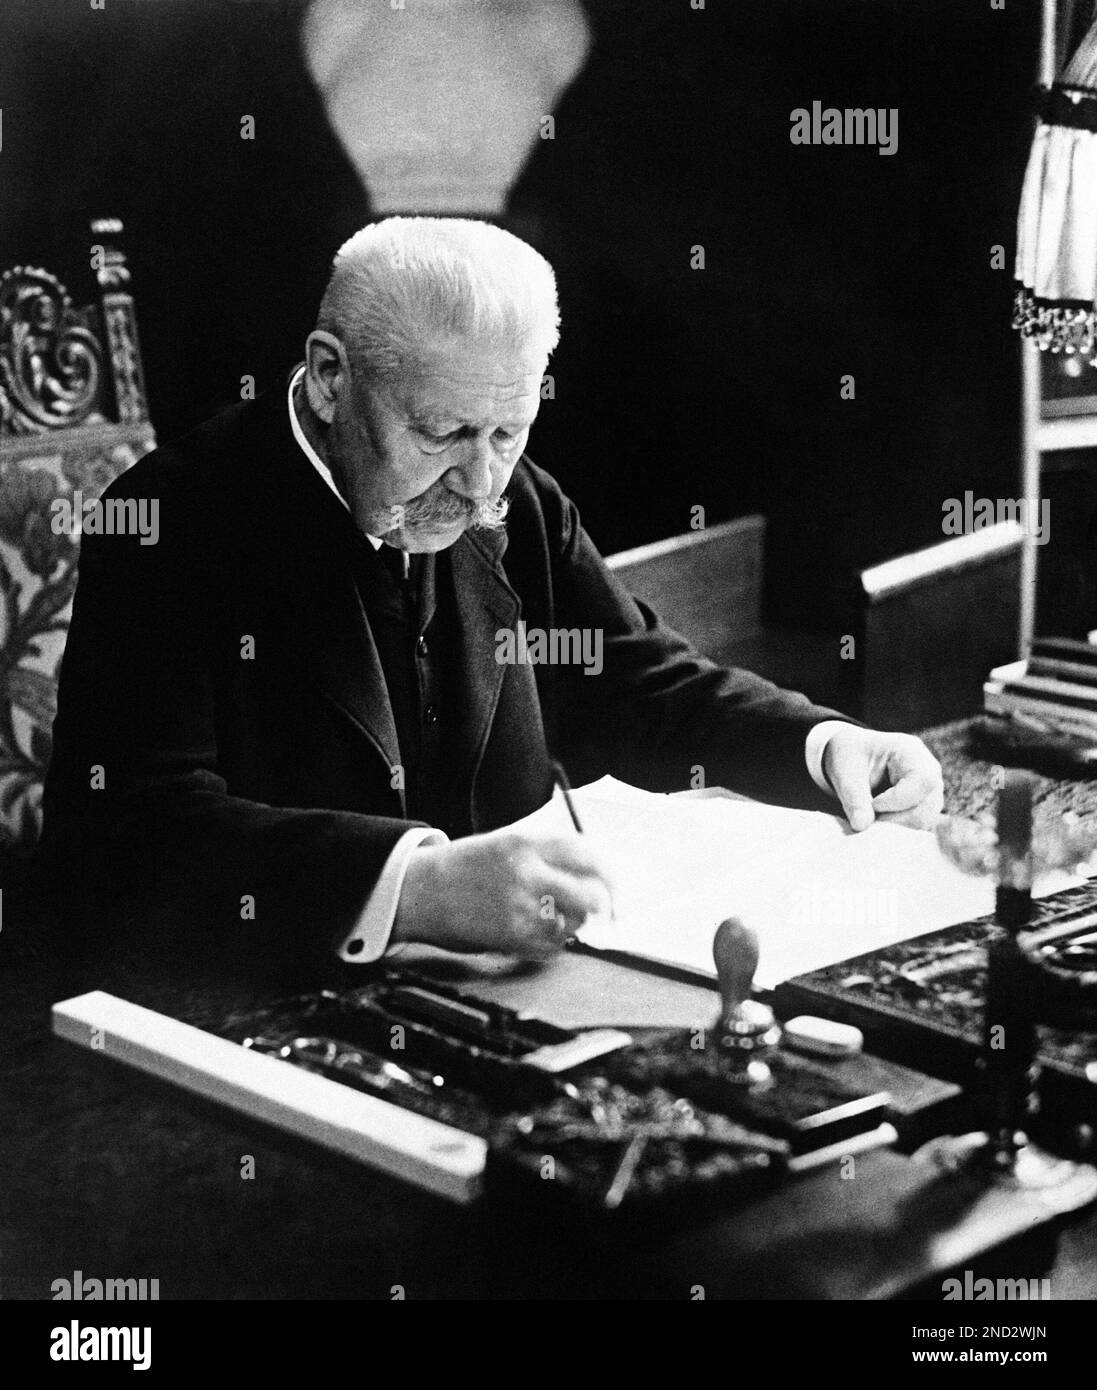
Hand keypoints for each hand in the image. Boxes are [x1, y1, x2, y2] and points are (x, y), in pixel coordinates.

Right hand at [391, 829, 615, 957]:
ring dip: (574, 925)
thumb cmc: (466, 868)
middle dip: (603, 905)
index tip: (613, 885)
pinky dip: (553, 944)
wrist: (420, 889)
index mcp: (526, 843)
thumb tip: (594, 873)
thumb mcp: (506, 845)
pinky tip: (538, 934)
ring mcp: (518, 906)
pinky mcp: (509, 935)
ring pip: (574, 922)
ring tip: (556, 919)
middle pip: (590, 893)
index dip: (608, 872)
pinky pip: (552, 946)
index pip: (586, 853)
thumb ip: (547, 854)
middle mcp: (526, 872)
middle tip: (605, 913)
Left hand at [821, 725, 943, 831]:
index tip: (872, 804)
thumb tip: (861, 826)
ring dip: (893, 827)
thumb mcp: (844, 770)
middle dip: (893, 819)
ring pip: (923, 822)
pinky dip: (895, 831)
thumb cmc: (849, 756)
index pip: (923, 781)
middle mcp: (930, 772)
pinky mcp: (924, 810)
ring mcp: (930, 793)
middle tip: (864, 816)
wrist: (851, 757)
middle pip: (925, 807)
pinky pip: (917, 829)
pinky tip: (876, 822)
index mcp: (911, 752)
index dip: (898, 800)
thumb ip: (853, 797)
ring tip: (869, 817)